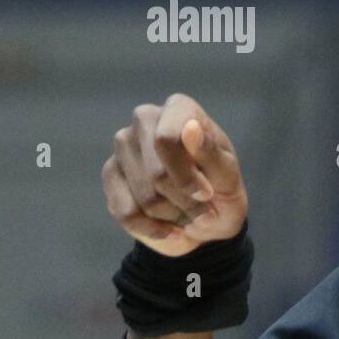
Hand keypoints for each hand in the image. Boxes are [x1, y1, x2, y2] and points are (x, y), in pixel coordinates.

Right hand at [102, 93, 247, 256]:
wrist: (205, 224)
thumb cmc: (222, 193)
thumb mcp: (228, 178)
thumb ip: (211, 153)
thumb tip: (190, 127)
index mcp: (180, 109)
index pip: (168, 139)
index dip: (187, 176)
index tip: (207, 193)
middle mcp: (145, 119)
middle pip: (157, 173)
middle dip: (186, 202)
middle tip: (204, 210)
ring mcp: (123, 145)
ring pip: (145, 197)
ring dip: (174, 216)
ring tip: (188, 213)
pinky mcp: (109, 174)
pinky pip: (126, 212)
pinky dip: (154, 229)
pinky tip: (170, 227)